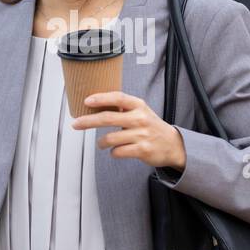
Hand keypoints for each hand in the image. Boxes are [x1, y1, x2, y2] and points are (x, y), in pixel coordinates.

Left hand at [71, 91, 186, 169]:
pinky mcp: (142, 150)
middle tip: (76, 124)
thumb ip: (122, 108)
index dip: (100, 98)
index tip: (87, 101)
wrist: (172, 144)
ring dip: (101, 142)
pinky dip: (113, 152)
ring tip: (102, 143)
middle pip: (108, 118)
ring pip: (110, 138)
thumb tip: (95, 105)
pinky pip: (117, 152)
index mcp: (138, 106)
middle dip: (88, 121)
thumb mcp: (140, 111)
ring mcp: (141, 135)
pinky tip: (116, 150)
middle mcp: (140, 118)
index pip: (117, 97)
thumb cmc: (151, 127)